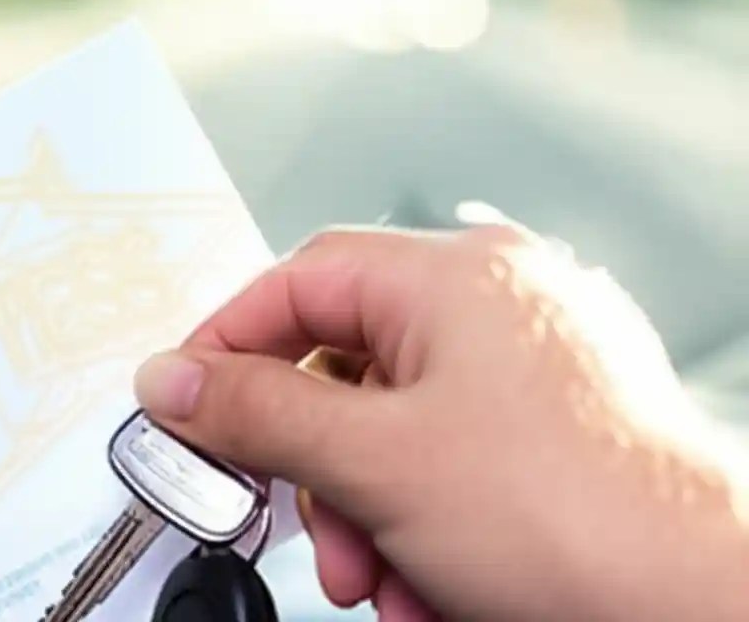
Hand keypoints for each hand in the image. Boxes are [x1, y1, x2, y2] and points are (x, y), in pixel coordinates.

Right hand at [134, 219, 748, 620]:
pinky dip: (417, 521)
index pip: (301, 278)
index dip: (229, 341)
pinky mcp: (549, 428)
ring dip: (362, 512)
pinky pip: (444, 457)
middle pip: (342, 363)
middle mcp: (499, 306)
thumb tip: (171, 379)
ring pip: (390, 426)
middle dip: (311, 464)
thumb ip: (255, 412)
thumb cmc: (581, 520)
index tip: (188, 400)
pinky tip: (431, 582)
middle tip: (293, 515)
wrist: (707, 608)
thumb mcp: (374, 463)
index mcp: (459, 278)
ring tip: (379, 577)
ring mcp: (530, 367)